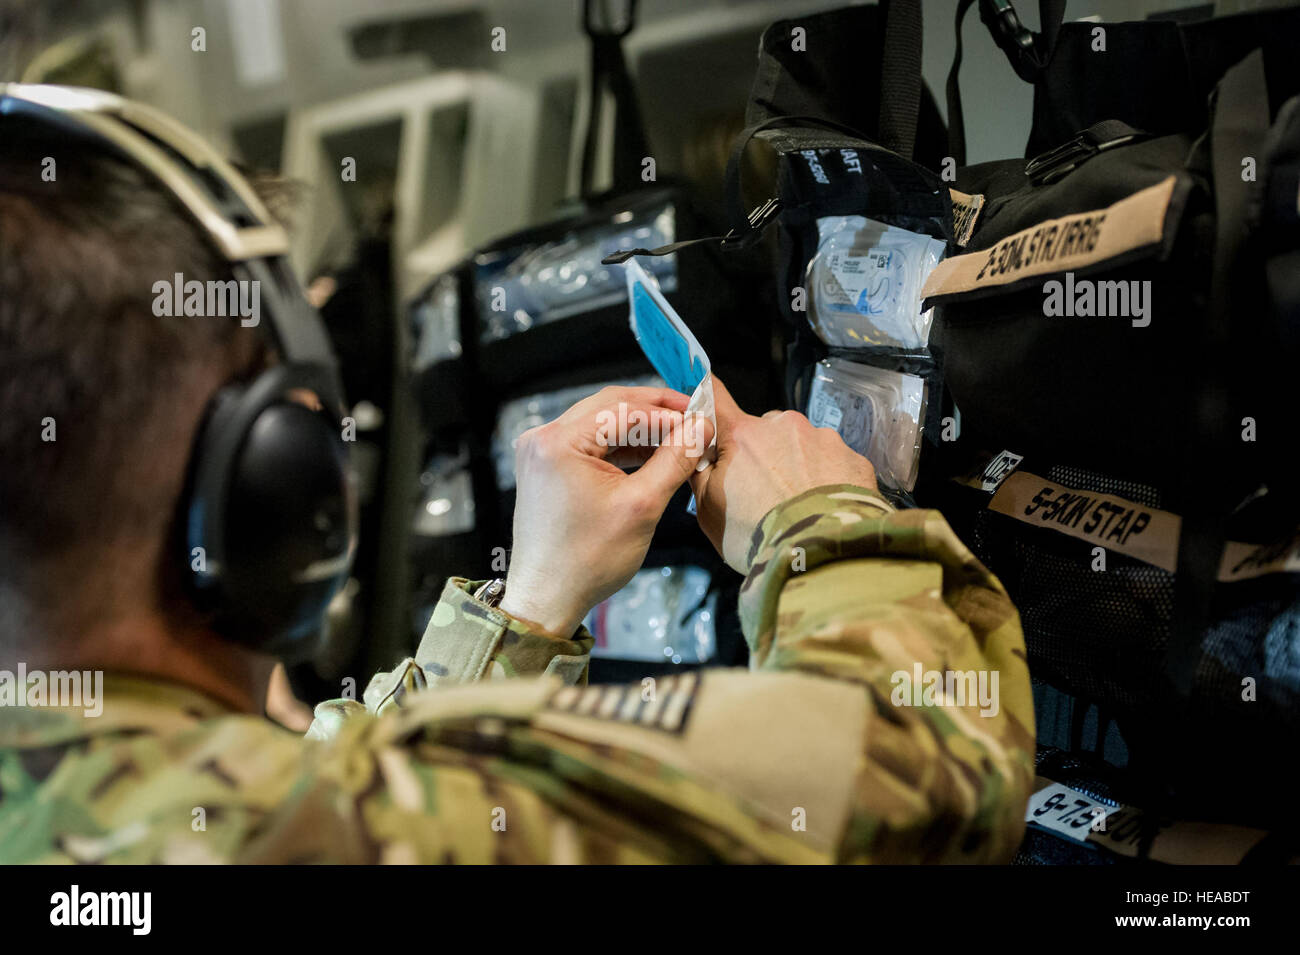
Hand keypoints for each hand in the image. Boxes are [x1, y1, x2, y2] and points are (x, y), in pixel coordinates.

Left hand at [500, 386, 712, 637]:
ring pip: (602, 423)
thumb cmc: (587, 561)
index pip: (624, 408)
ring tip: (680, 439)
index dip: (669, 413)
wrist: (548, 597)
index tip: (702, 419)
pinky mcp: (548, 467)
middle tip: (695, 419)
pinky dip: (623, 447)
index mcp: (559, 442)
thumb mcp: (642, 506)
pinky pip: (592, 443)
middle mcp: (544, 438)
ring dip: (642, 429)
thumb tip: (702, 427)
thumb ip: (675, 459)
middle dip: (656, 413)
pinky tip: (653, 454)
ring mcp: (543, 452)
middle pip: (610, 407)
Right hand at [689, 377, 876, 573]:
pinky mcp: (853, 458)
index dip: (706, 396)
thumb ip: (699, 472)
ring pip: (800, 444)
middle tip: (760, 492)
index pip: (715, 396)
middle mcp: (784, 426)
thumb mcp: (707, 510)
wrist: (821, 555)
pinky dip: (825, 479)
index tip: (704, 398)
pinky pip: (832, 462)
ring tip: (794, 506)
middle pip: (762, 429)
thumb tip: (698, 451)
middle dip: (759, 452)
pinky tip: (819, 507)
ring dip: (794, 466)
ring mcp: (823, 439)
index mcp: (742, 435)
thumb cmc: (759, 536)